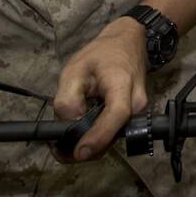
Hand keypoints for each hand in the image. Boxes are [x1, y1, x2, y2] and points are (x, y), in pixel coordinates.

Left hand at [53, 17, 148, 162]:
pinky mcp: (134, 117)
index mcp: (122, 85)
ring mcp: (139, 112)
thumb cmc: (102, 53)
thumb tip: (67, 125)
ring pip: (111, 137)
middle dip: (84, 143)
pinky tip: (81, 126)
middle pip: (111, 135)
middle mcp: (137, 104)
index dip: (98, 137)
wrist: (127, 43)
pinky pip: (113, 132)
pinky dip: (96, 133)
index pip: (116, 115)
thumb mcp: (74, 69)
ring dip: (89, 139)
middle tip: (56, 146)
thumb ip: (67, 99)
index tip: (79, 153)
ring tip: (66, 132)